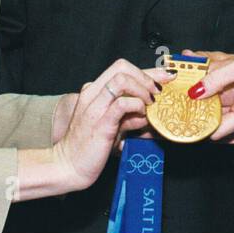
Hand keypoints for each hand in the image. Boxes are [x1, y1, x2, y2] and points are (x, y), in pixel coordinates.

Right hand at [51, 60, 172, 190]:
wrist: (68, 166)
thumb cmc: (89, 147)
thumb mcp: (111, 125)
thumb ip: (128, 114)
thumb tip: (150, 112)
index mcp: (93, 90)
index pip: (122, 68)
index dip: (147, 70)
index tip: (165, 77)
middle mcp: (92, 93)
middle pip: (122, 67)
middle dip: (146, 76)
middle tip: (157, 93)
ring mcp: (95, 106)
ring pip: (122, 80)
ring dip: (142, 90)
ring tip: (149, 105)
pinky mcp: (101, 122)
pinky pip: (122, 104)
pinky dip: (137, 106)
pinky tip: (141, 116)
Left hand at [180, 49, 233, 143]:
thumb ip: (217, 78)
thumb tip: (196, 91)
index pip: (218, 133)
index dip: (199, 127)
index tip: (185, 118)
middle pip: (222, 133)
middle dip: (205, 122)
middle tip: (188, 110)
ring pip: (230, 129)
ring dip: (215, 119)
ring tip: (199, 106)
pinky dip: (226, 115)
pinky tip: (216, 101)